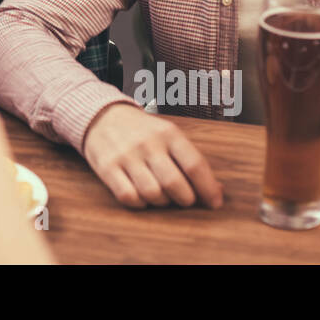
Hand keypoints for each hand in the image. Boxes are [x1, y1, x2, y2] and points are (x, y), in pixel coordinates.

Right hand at [84, 102, 223, 208]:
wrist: (102, 116)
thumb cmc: (143, 131)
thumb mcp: (169, 135)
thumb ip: (190, 160)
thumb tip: (217, 190)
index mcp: (169, 133)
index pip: (195, 165)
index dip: (208, 189)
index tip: (214, 204)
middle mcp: (148, 143)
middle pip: (174, 183)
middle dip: (185, 199)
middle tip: (184, 199)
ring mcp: (126, 155)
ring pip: (152, 193)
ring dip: (161, 202)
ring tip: (162, 196)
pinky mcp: (107, 167)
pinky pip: (128, 197)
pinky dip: (139, 203)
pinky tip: (141, 196)